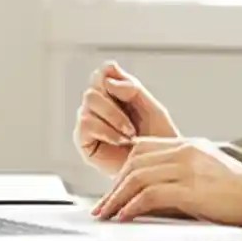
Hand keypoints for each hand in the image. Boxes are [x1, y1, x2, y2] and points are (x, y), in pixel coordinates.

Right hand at [74, 61, 180, 176]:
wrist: (158, 168)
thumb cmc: (157, 139)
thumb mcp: (152, 109)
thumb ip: (133, 90)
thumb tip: (109, 81)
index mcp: (115, 93)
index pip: (104, 72)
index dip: (111, 74)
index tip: (130, 90)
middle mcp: (99, 104)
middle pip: (95, 87)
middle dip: (116, 104)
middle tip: (133, 123)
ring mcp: (89, 120)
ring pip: (90, 102)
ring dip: (114, 117)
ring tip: (130, 134)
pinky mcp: (83, 139)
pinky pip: (86, 124)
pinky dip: (106, 130)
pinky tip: (120, 140)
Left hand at [91, 137, 241, 225]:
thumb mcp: (210, 176)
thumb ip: (184, 178)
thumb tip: (156, 196)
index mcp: (190, 145)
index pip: (144, 148)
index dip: (123, 169)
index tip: (113, 189)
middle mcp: (187, 150)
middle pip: (135, 161)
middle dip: (114, 186)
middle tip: (103, 206)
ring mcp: (189, 167)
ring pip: (137, 176)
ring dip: (117, 198)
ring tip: (107, 215)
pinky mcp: (192, 188)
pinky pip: (150, 194)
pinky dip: (132, 206)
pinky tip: (125, 217)